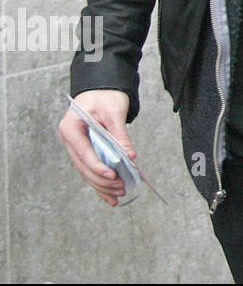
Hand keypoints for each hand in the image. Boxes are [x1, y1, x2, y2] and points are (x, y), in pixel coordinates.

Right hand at [58, 89, 132, 205]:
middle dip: (102, 180)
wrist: (100, 89)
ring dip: (102, 185)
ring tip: (119, 194)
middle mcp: (69, 140)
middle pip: (84, 167)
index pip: (84, 153)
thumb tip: (130, 156)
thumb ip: (119, 135)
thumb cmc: (105, 96)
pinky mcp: (84, 151)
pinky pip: (91, 170)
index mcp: (71, 128)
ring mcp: (75, 147)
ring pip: (86, 172)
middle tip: (121, 188)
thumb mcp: (114, 112)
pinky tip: (110, 196)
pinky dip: (100, 183)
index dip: (98, 167)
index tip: (113, 176)